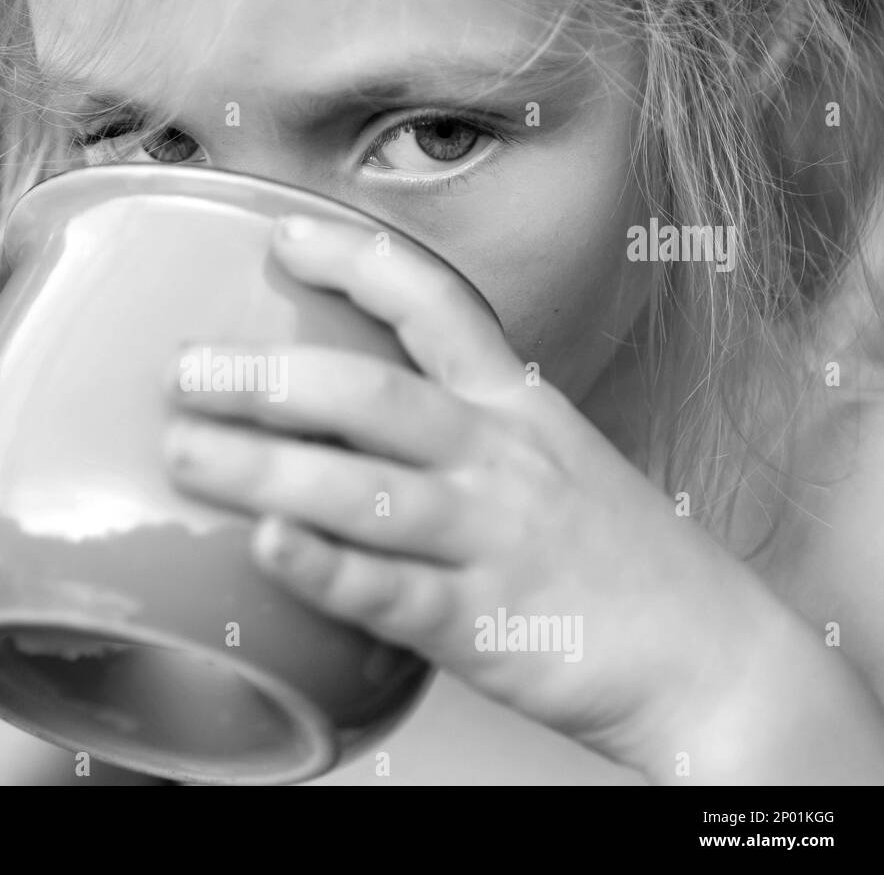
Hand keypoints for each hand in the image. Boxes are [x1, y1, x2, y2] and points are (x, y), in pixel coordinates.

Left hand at [162, 214, 786, 773]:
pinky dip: (325, 568)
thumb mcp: (551, 456)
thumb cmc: (613, 556)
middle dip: (271, 375)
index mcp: (514, 406)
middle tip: (185, 369)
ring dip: (265, 466)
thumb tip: (350, 415)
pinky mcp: (484, 622)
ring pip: (363, 488)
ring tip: (183, 453)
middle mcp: (497, 458)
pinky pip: (390, 590)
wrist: (707, 656)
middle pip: (373, 394)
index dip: (355, 260)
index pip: (435, 305)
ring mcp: (490, 537)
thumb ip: (462, 428)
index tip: (283, 234)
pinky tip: (266, 546)